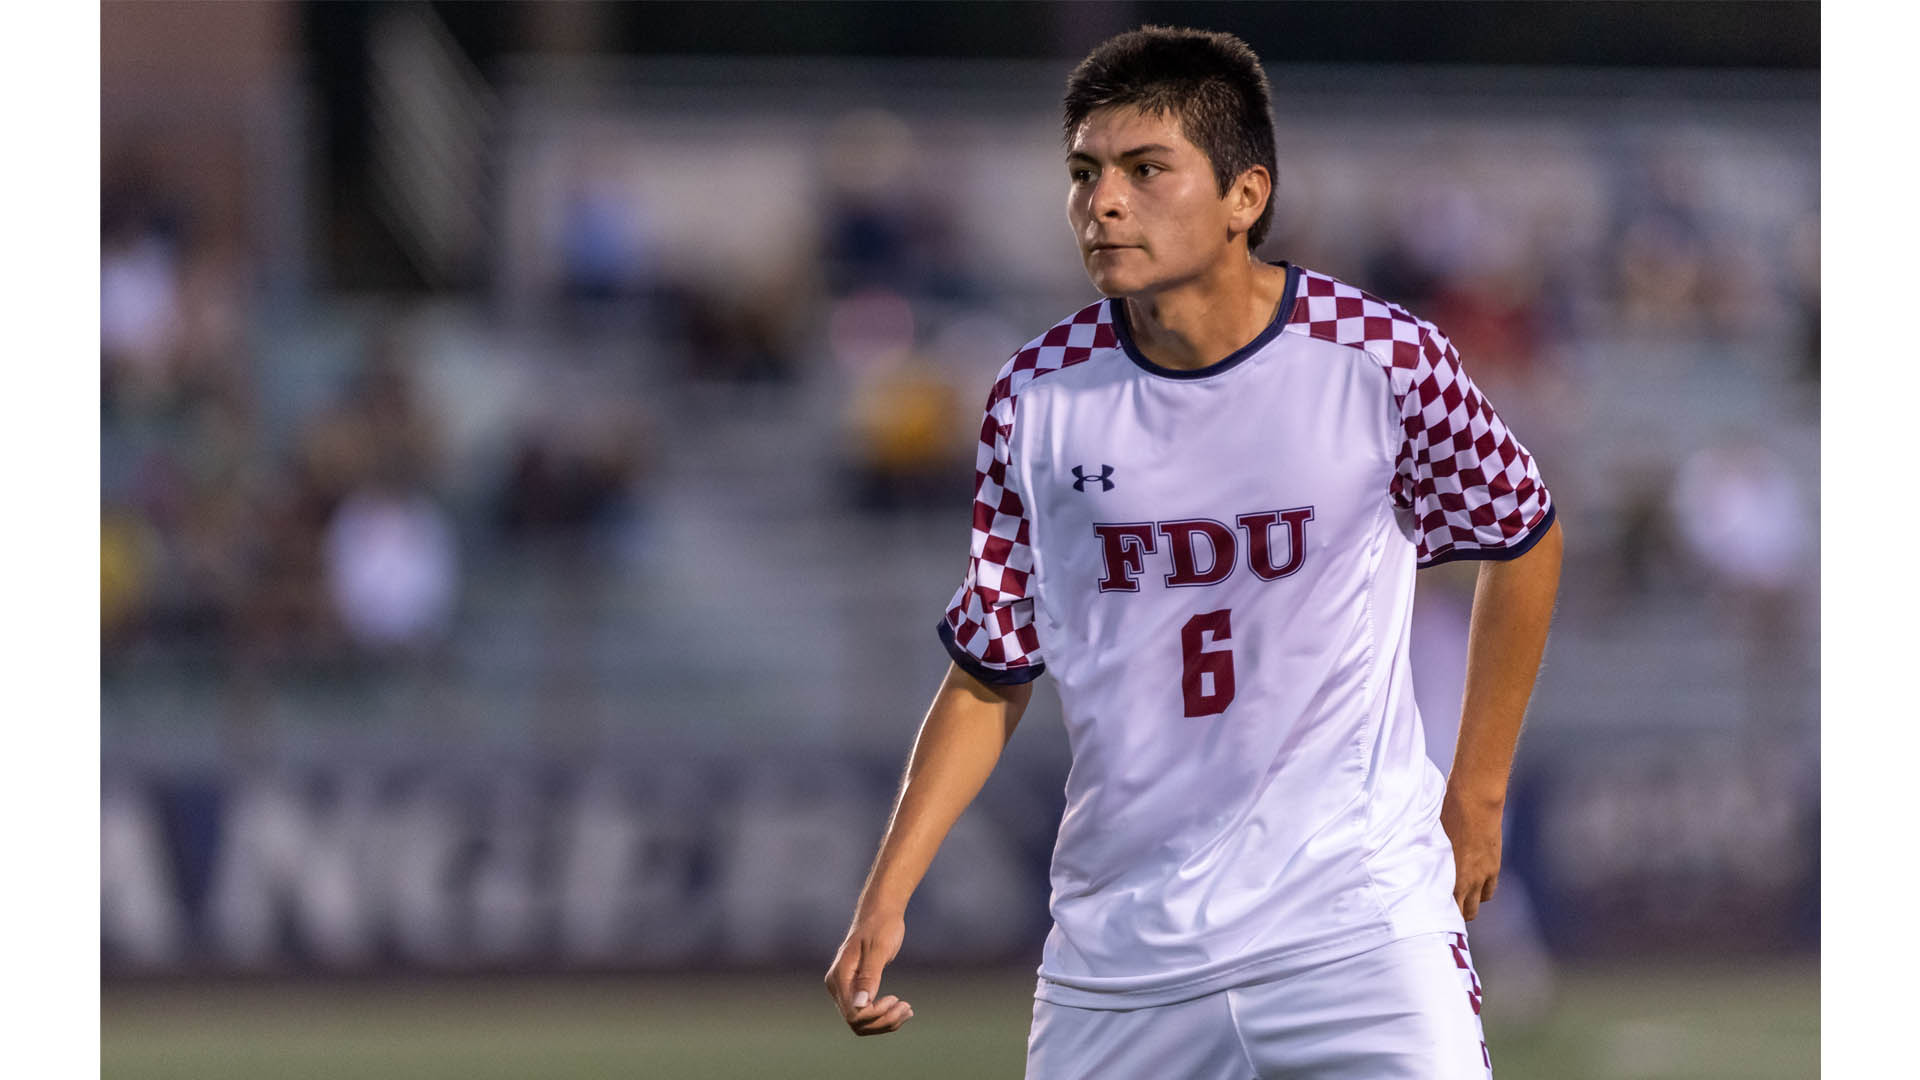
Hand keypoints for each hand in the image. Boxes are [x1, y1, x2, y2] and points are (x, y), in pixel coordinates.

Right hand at [824, 910, 913, 1035]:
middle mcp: (837, 986)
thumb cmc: (880, 927)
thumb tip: (859, 1005)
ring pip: (862, 1022)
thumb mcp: (877, 950)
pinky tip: (903, 1009)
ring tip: (907, 1010)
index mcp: (839, 977)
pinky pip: (867, 1014)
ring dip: (886, 1022)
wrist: (881, 913)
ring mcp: (845, 989)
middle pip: (857, 1022)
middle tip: (906, 1007)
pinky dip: (885, 1016)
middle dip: (883, 1021)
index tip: (895, 999)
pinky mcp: (856, 990)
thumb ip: (868, 978)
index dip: (875, 1015)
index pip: (853, 1013)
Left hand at [1439, 786, 1503, 921]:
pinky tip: (1473, 888)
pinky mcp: (1494, 867)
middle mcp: (1468, 880)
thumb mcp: (1430, 839)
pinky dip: (1481, 893)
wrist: (1475, 802)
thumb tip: (1415, 865)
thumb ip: (1427, 858)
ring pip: (1476, 904)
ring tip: (1457, 901)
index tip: (1429, 915)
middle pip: (1463, 912)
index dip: (1438, 914)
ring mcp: (1483, 875)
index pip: (1445, 909)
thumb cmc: (1446, 815)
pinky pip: (1489, 891)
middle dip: (1454, 915)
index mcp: (1449, 875)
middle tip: (1443, 911)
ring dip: (1468, 905)